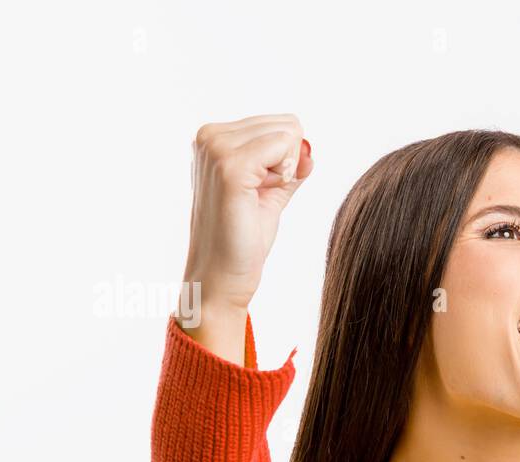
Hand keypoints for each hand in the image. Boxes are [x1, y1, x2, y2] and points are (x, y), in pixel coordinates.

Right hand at [180, 114, 313, 327]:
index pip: (280, 125)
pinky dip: (284, 176)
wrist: (220, 277)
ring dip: (285, 171)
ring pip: (287, 134)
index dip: (285, 162)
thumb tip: (309, 148)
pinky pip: (283, 147)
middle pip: (287, 125)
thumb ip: (289, 167)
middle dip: (288, 163)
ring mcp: (216, 148)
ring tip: (255, 200)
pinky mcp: (230, 167)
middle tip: (260, 198)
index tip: (260, 191)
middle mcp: (210, 135)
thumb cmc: (242, 239)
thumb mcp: (269, 193)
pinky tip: (260, 198)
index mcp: (214, 137)